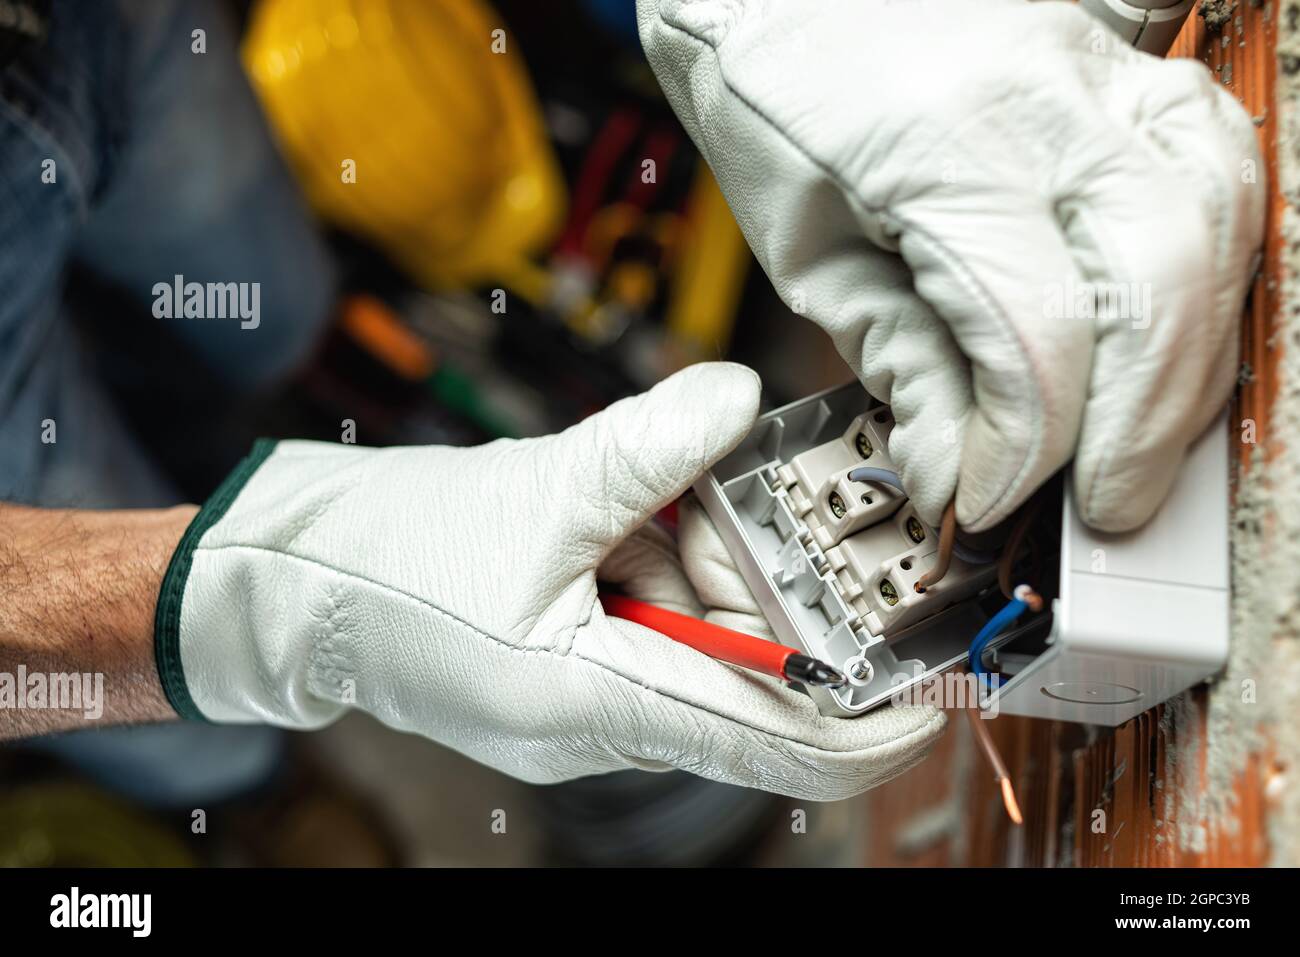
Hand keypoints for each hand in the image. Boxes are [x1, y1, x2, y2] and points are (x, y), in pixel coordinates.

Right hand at [159, 364, 943, 799]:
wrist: (288, 584)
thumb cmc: (385, 564)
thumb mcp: (534, 492)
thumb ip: (649, 448)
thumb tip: (736, 397)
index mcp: (599, 704)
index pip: (779, 742)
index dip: (873, 720)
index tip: (939, 685)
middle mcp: (607, 718)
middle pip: (749, 673)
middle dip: (769, 583)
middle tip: (759, 497)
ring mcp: (590, 693)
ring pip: (704, 635)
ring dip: (708, 557)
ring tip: (665, 492)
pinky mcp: (573, 657)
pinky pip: (656, 614)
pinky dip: (665, 556)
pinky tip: (638, 507)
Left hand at [637, 0, 1263, 530]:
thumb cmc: (773, 96)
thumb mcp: (809, 252)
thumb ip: (899, 362)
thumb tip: (960, 472)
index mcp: (936, 146)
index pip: (1033, 334)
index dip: (1028, 448)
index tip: (994, 502)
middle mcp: (1043, 97)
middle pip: (1157, 281)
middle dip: (1139, 425)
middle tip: (1100, 505)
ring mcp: (1103, 68)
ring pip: (1220, 222)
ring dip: (1194, 359)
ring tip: (1141, 441)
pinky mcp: (1131, 63)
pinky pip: (1221, 167)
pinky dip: (1215, 269)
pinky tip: (1174, 334)